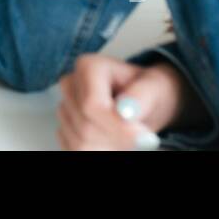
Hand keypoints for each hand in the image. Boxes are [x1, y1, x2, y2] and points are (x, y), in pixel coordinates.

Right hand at [57, 54, 187, 149]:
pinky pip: (75, 150)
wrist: (141, 101)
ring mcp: (64, 107)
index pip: (92, 105)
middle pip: (86, 127)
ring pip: (80, 143)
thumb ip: (142, 97)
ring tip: (128, 137)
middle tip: (143, 139)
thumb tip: (125, 111)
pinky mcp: (64, 127)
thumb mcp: (154, 88)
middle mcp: (70, 84)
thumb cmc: (147, 90)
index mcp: (88, 67)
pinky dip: (99, 152)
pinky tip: (114, 142)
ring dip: (109, 147)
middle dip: (117, 139)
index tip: (145, 138)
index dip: (117, 127)